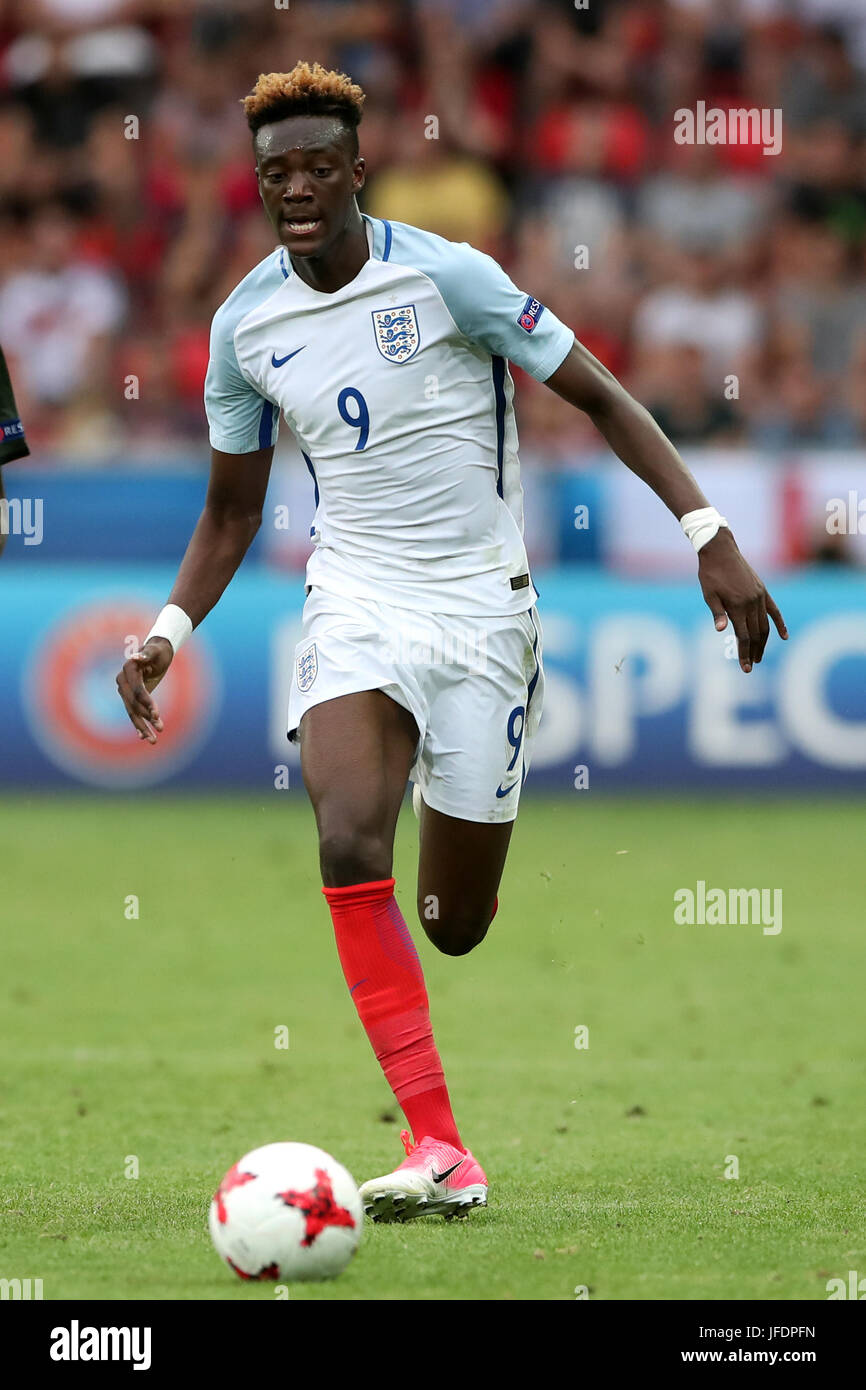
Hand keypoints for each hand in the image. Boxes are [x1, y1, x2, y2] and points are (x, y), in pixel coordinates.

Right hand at [116, 637, 172, 743]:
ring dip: (143, 726)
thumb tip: (136, 657)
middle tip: (161, 728)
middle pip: (133, 704)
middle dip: (146, 717)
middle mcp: (123, 681)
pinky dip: (138, 725)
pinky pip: (134, 712)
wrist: (156, 653)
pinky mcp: (131, 697)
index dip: (147, 702)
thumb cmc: (158, 651)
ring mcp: (125, 690)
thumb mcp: (156, 651)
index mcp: (128, 670)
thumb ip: (147, 654)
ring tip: (153, 740)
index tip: (158, 714)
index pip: (137, 690)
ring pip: (133, 712)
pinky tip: (143, 737)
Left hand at [698, 528, 787, 672]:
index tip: (745, 668)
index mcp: (737, 605)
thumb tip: (721, 630)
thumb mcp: (709, 594)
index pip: (743, 636)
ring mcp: (760, 597)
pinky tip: (784, 637)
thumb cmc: (710, 574)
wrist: (720, 550)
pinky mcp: (763, 591)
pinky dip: (780, 624)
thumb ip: (717, 613)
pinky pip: (774, 611)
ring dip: (763, 643)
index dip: (744, 654)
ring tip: (759, 656)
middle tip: (751, 666)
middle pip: (755, 634)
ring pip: (764, 625)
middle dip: (753, 652)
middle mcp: (751, 602)